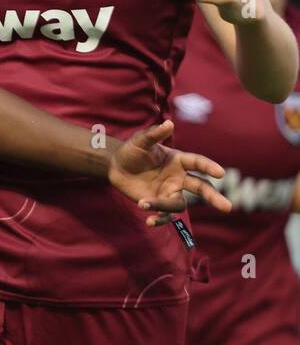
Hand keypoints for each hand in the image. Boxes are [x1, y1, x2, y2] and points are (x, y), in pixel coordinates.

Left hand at [107, 120, 229, 226]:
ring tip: (143, 203)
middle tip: (227, 207)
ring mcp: (170, 192)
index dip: (209, 167)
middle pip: (201, 188)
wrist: (116, 167)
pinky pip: (165, 215)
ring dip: (163, 206)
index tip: (220, 173)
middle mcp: (179, 177)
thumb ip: (154, 134)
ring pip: (179, 203)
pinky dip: (159, 219)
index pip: (198, 163)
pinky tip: (149, 221)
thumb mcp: (140, 141)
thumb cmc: (132, 151)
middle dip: (214, 197)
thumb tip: (169, 124)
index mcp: (179, 160)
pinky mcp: (159, 203)